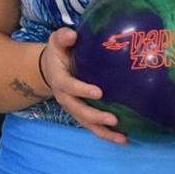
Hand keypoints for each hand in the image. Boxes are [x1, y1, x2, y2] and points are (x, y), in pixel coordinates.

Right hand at [42, 27, 125, 144]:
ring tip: (122, 139)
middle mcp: (65, 98)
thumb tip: (73, 35)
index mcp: (60, 80)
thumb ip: (63, 37)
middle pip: (79, 111)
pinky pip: (93, 127)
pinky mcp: (81, 114)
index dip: (82, 90)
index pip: (69, 87)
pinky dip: (107, 134)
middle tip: (113, 119)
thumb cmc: (58, 53)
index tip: (99, 92)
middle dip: (96, 117)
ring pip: (87, 124)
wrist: (50, 69)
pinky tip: (124, 139)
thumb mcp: (57, 42)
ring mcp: (74, 108)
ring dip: (104, 132)